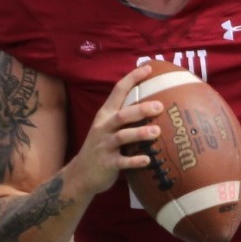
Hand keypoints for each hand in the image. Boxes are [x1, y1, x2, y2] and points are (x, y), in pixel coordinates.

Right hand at [72, 64, 163, 196]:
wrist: (80, 174)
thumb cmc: (101, 148)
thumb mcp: (107, 128)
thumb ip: (124, 116)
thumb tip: (151, 103)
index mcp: (105, 115)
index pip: (117, 91)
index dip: (132, 78)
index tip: (147, 67)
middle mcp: (103, 128)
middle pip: (122, 115)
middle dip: (141, 109)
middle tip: (160, 106)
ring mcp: (104, 146)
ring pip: (122, 137)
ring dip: (140, 133)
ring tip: (157, 132)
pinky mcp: (107, 164)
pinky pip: (122, 162)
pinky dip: (135, 160)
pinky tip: (148, 160)